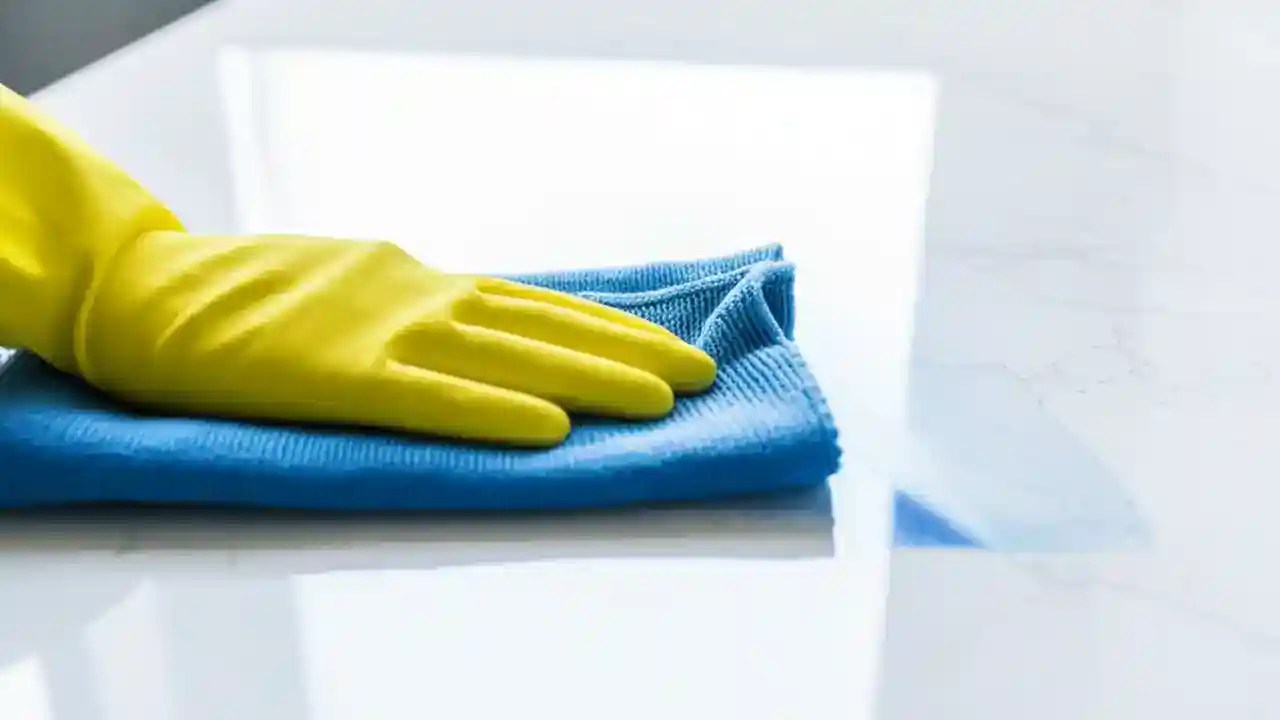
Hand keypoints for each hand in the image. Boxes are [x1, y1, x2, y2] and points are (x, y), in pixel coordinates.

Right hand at [73, 231, 715, 444]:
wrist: (149, 291)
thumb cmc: (249, 300)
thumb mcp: (356, 287)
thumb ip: (420, 311)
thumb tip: (488, 331)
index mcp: (421, 282)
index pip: (538, 305)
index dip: (609, 328)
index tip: (670, 348)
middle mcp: (419, 297)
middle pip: (543, 326)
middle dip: (627, 352)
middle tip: (700, 375)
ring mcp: (381, 331)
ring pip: (507, 355)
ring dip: (589, 377)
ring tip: (660, 401)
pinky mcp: (336, 373)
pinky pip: (429, 396)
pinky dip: (493, 412)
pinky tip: (548, 430)